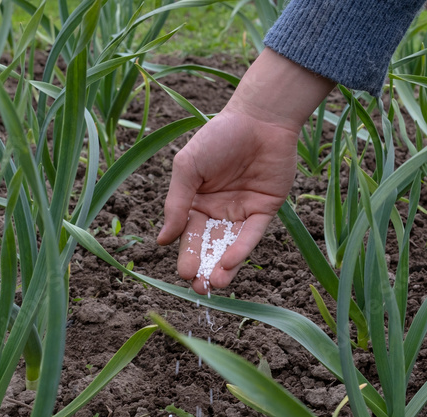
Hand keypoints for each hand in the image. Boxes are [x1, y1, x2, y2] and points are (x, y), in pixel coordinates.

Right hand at [158, 48, 333, 294]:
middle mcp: (218, 211)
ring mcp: (242, 212)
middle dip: (204, 268)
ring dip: (223, 267)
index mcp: (196, 202)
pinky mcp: (264, 210)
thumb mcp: (188, 167)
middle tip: (198, 288)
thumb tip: (162, 241)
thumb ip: (176, 204)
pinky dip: (241, 249)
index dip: (187, 255)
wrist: (259, 118)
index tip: (184, 273)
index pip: (189, 235)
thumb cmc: (218, 137)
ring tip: (214, 285)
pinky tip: (230, 263)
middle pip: (210, 246)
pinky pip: (252, 234)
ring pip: (231, 246)